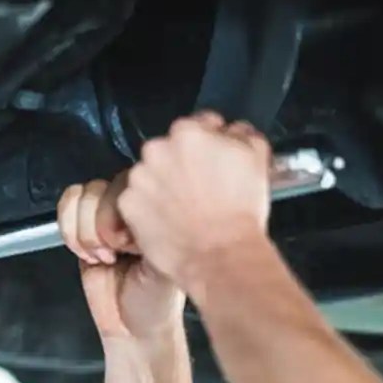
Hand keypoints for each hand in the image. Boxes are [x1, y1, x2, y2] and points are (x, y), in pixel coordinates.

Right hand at [58, 177, 185, 340]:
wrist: (132, 327)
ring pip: (82, 197)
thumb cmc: (157, 299)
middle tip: (119, 253)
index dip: (122, 211)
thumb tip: (136, 208)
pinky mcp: (81, 226)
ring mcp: (106, 215)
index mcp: (162, 209)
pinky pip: (66, 207)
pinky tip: (88, 253)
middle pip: (104, 187)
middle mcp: (134, 207)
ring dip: (87, 232)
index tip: (131, 242)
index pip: (134, 182)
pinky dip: (70, 231)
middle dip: (103, 225)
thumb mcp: (164, 262)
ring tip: (104, 256)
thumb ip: (152, 230)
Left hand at [115, 111, 271, 297]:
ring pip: (150, 175)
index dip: (209, 144)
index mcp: (187, 132)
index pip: (197, 126)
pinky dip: (148, 208)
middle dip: (181, 163)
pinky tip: (167, 221)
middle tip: (199, 188)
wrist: (220, 256)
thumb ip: (241, 134)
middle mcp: (155, 150)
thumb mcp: (256, 158)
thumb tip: (231, 130)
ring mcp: (137, 178)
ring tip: (182, 208)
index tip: (214, 161)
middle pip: (168, 149)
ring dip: (162, 185)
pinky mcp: (126, 205)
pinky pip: (136, 201)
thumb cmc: (241, 209)